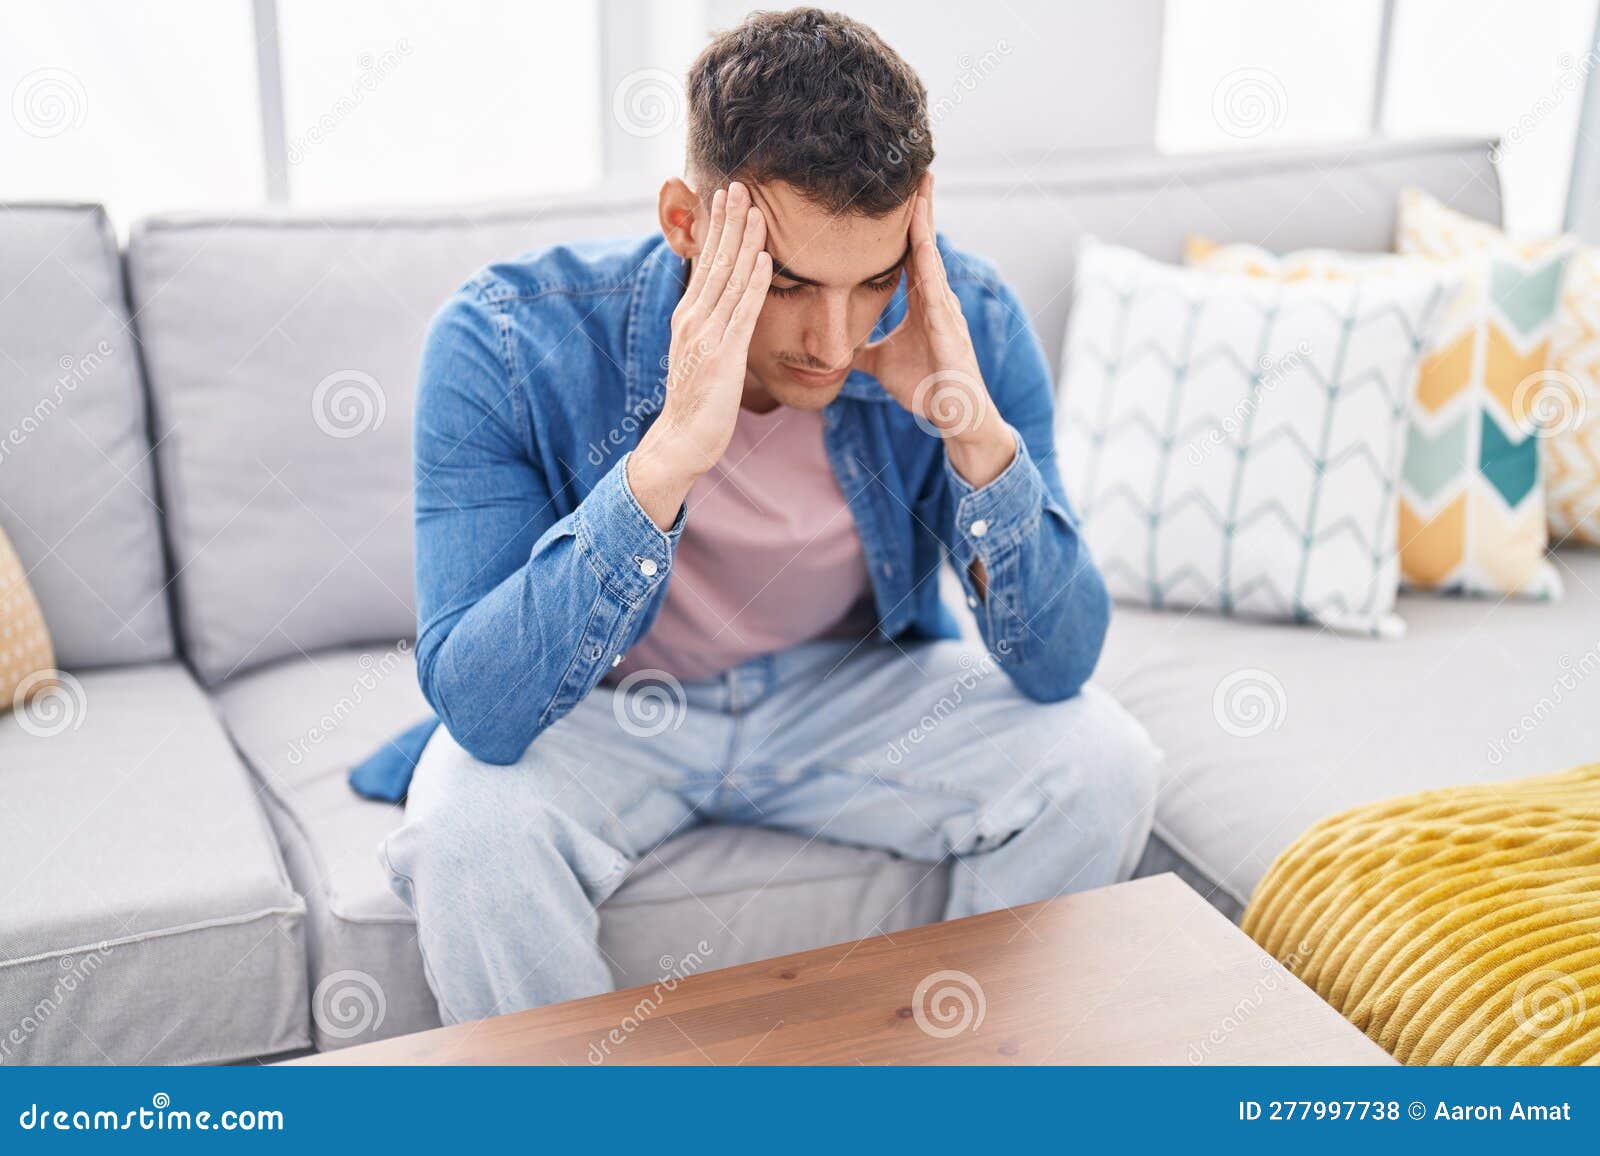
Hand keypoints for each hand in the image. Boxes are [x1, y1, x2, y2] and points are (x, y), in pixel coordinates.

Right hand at [630, 182, 771, 528]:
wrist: (680, 441)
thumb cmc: (696, 402)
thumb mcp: (700, 353)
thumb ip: (712, 325)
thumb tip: (725, 304)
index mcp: (688, 315)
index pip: (705, 262)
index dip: (718, 227)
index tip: (726, 194)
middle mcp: (693, 318)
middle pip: (715, 261)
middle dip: (728, 220)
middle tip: (740, 183)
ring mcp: (706, 336)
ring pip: (729, 279)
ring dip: (744, 242)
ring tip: (756, 209)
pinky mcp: (722, 357)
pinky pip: (742, 313)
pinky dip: (754, 284)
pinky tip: (764, 259)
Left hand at [852, 173, 1014, 487]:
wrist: (953, 414)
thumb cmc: (926, 388)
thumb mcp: (881, 364)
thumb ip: (862, 350)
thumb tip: (837, 347)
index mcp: (922, 300)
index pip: (909, 251)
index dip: (902, 222)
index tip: (893, 192)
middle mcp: (936, 296)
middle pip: (924, 241)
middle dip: (919, 205)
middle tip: (913, 166)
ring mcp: (944, 306)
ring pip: (931, 253)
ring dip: (925, 220)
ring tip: (921, 185)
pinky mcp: (947, 324)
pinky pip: (935, 285)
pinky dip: (927, 260)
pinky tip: (921, 239)